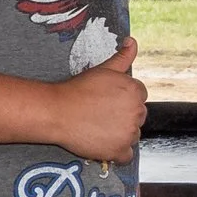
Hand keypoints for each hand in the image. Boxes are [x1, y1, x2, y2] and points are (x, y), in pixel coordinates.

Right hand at [53, 37, 146, 159]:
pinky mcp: (118, 150)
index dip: (123, 99)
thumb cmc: (79, 89)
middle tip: (100, 114)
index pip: (140, 96)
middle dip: (123, 116)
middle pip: (138, 116)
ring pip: (133, 135)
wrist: (57, 111)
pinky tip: (103, 143)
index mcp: (136, 91)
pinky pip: (126, 155)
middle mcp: (137, 112)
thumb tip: (132, 41)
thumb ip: (123, 57)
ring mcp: (129, 133)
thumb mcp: (103, 69)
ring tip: (98, 126)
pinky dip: (116, 152)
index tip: (108, 101)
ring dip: (120, 133)